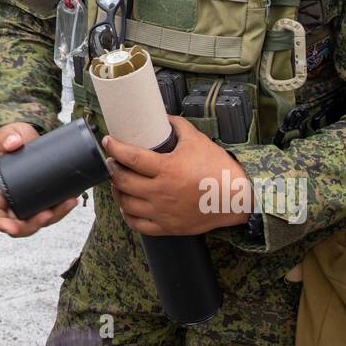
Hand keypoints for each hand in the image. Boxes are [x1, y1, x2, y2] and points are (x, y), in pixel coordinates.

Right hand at [0, 122, 77, 236]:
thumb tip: (14, 143)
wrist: (24, 138)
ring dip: (54, 217)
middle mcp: (10, 199)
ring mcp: (26, 200)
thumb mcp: (7, 134)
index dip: (1, 224)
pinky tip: (71, 200)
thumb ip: (8, 136)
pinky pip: (49, 210)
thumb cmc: (10, 139)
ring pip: (37, 220)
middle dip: (34, 224)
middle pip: (18, 223)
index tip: (13, 228)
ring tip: (68, 202)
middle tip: (48, 214)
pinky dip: (61, 209)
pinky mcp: (40, 197)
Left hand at [107, 115, 250, 236]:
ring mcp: (163, 213)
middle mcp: (161, 193)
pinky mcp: (168, 227)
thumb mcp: (197, 141)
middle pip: (123, 181)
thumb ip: (177, 127)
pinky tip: (127, 206)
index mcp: (167, 170)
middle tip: (112, 161)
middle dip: (112, 169)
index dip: (114, 148)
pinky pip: (138, 225)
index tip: (108, 141)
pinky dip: (128, 215)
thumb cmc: (218, 169)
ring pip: (126, 204)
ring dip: (117, 191)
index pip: (130, 158)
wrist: (237, 198)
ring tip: (117, 182)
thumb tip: (163, 118)